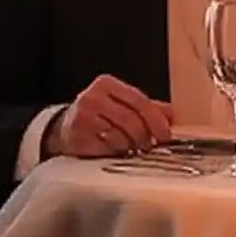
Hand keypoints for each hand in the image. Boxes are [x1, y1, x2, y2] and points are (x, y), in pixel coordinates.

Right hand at [46, 75, 173, 157]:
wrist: (64, 128)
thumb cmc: (100, 115)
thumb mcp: (122, 104)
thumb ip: (148, 107)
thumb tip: (171, 116)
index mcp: (106, 84)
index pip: (139, 101)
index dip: (156, 120)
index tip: (166, 134)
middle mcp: (92, 98)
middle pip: (130, 119)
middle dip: (146, 135)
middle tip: (151, 145)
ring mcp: (82, 118)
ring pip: (120, 136)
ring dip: (132, 146)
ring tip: (134, 147)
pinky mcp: (77, 138)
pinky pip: (106, 148)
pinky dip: (117, 152)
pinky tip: (118, 150)